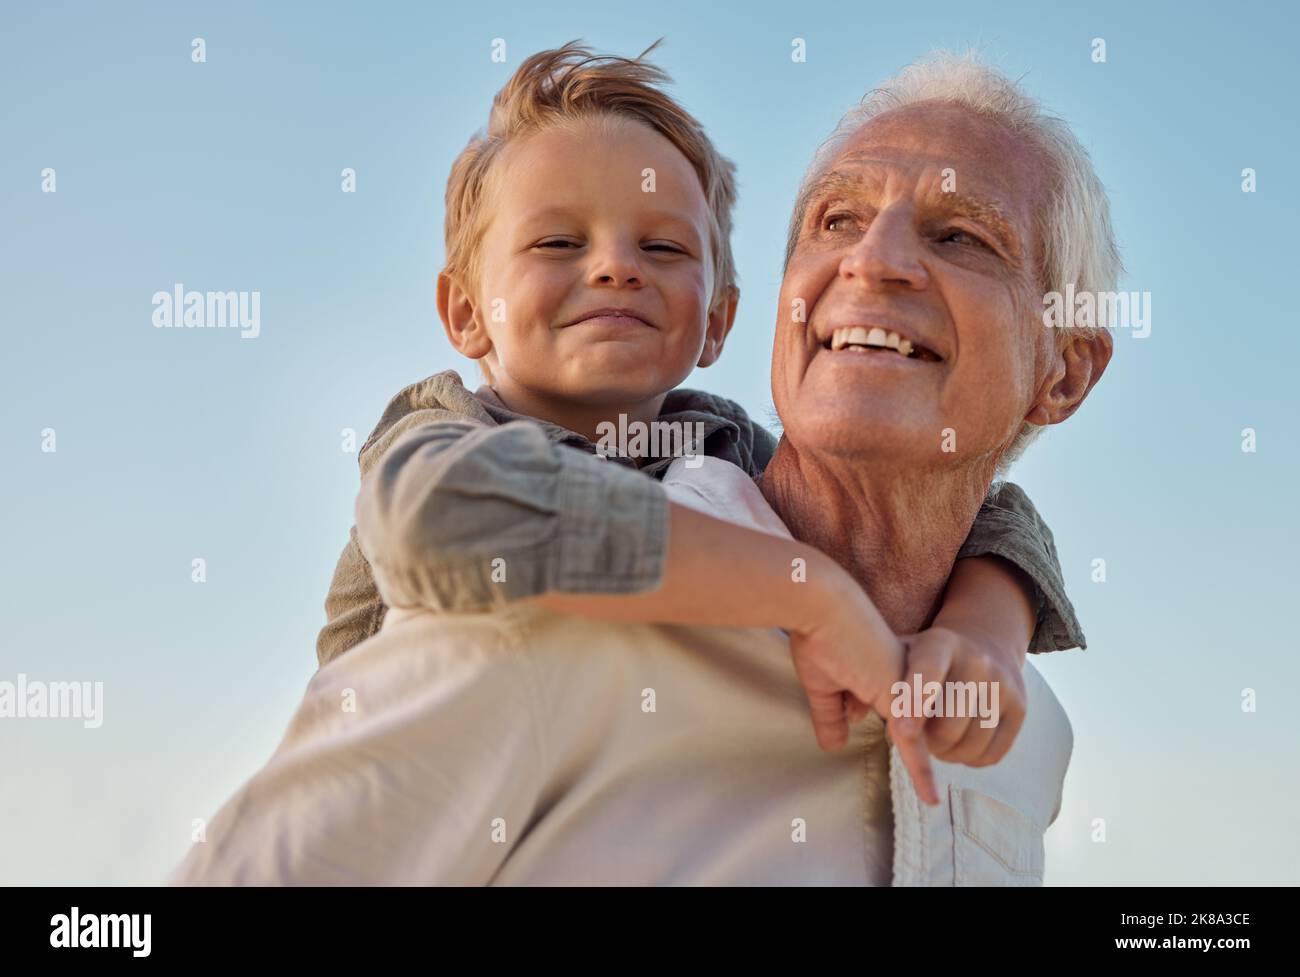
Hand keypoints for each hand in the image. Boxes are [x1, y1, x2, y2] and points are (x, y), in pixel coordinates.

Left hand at [884, 625, 1027, 784]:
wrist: (984, 641)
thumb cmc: (926, 657)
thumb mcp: (902, 652)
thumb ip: (879, 678)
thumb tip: (851, 715)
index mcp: (940, 643)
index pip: (927, 672)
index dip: (915, 703)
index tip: (903, 732)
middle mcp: (977, 660)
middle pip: (949, 721)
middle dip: (927, 740)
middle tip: (915, 739)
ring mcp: (1003, 683)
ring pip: (970, 742)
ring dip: (946, 754)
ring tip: (934, 742)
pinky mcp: (1020, 707)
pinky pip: (991, 753)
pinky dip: (969, 759)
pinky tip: (957, 747)